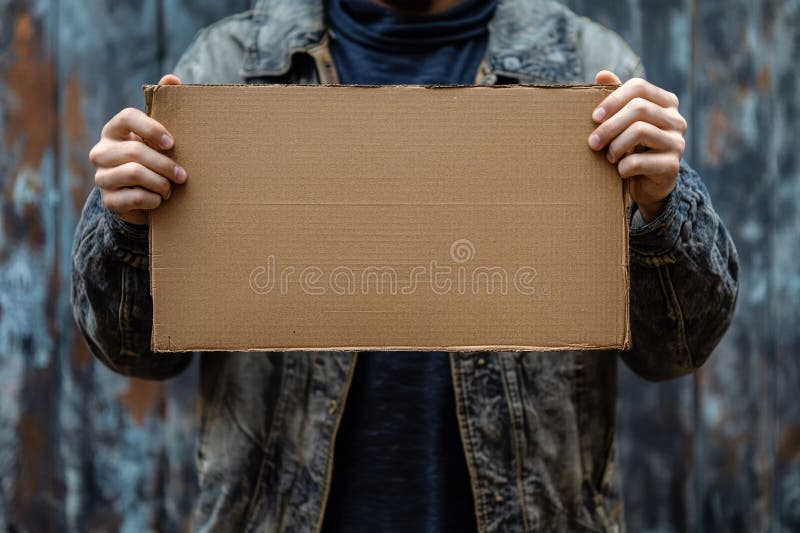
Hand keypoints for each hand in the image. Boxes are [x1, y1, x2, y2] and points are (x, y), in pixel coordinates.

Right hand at [89, 74, 184, 224]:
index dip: (150, 128)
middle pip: (135, 151)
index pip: (127, 117)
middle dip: (165, 164)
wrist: (139, 198)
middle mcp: (102, 151)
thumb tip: (172, 79)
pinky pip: (134, 198)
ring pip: (134, 174)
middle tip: (182, 175)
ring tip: (171, 189)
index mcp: (114, 130)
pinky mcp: (109, 201)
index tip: (171, 142)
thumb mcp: (158, 135)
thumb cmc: (153, 159)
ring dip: (160, 183)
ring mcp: (102, 176)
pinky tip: (160, 200)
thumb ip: (164, 105)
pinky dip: (153, 200)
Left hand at [588, 71, 686, 222]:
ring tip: (608, 157)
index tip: (594, 117)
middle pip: (639, 109)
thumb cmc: (631, 149)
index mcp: (665, 102)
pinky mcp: (672, 166)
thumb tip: (602, 74)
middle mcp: (676, 119)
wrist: (647, 186)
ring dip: (615, 146)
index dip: (613, 99)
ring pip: (640, 131)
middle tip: (592, 142)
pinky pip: (641, 161)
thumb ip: (615, 98)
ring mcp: (677, 142)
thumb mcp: (622, 123)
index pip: (639, 87)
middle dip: (609, 126)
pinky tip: (619, 171)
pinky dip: (623, 167)